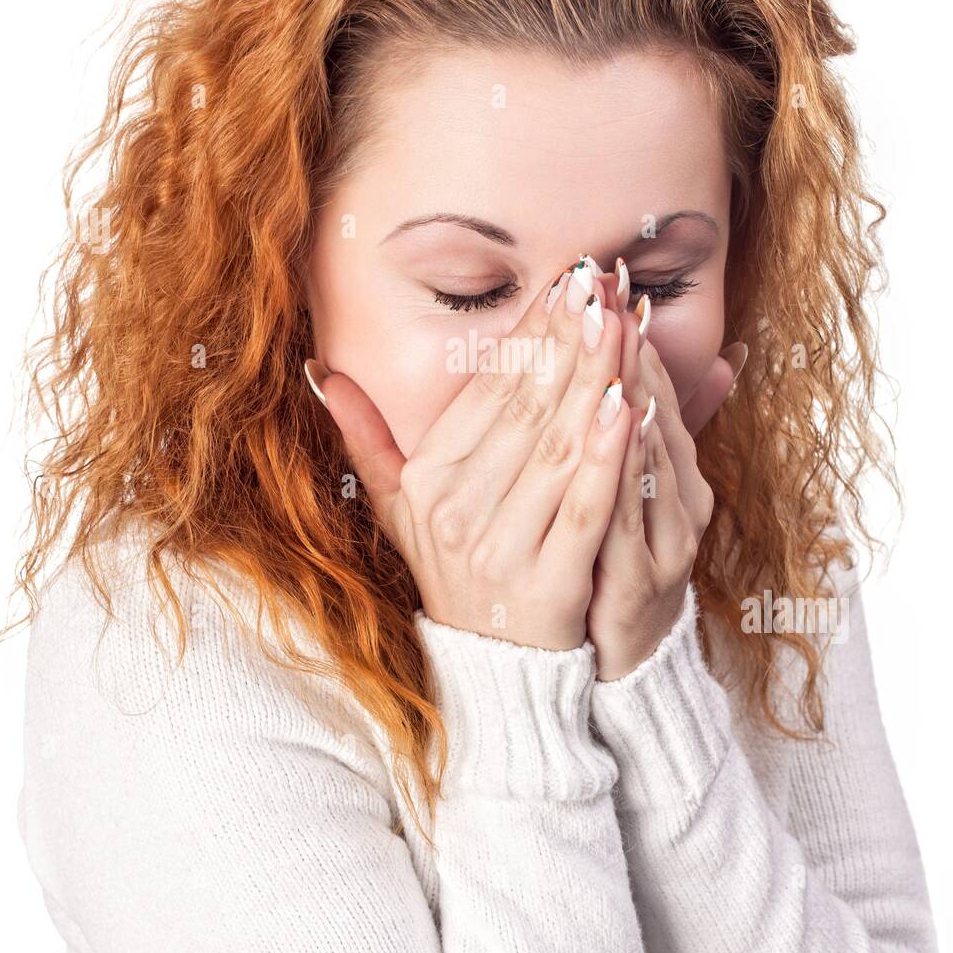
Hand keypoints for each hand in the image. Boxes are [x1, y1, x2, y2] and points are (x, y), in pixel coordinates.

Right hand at [304, 262, 632, 651]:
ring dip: (595, 378)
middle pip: (527, 407)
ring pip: (559, 446)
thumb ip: (366, 439)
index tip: (566, 283)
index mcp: (429, 481)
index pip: (489, 390)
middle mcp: (458, 510)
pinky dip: (610, 454)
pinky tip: (633, 405)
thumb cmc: (457, 572)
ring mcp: (502, 548)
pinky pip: (586, 505)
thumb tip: (320, 374)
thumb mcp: (399, 509)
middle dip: (568, 338)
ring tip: (623, 321)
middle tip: (601, 281)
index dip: (530, 332)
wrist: (494, 670)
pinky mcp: (550, 583)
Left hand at [586, 268, 746, 680]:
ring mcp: (667, 540)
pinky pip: (629, 512)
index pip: (654, 391)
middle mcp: (682, 502)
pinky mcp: (641, 579)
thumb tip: (716, 357)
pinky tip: (617, 422)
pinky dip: (625, 464)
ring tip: (614, 337)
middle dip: (628, 349)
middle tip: (607, 289)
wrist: (623, 669)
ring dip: (632, 392)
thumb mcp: (635, 496)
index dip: (631, 336)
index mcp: (676, 475)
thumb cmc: (615, 571)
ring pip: (650, 455)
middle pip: (655, 413)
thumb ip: (661, 430)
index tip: (607, 280)